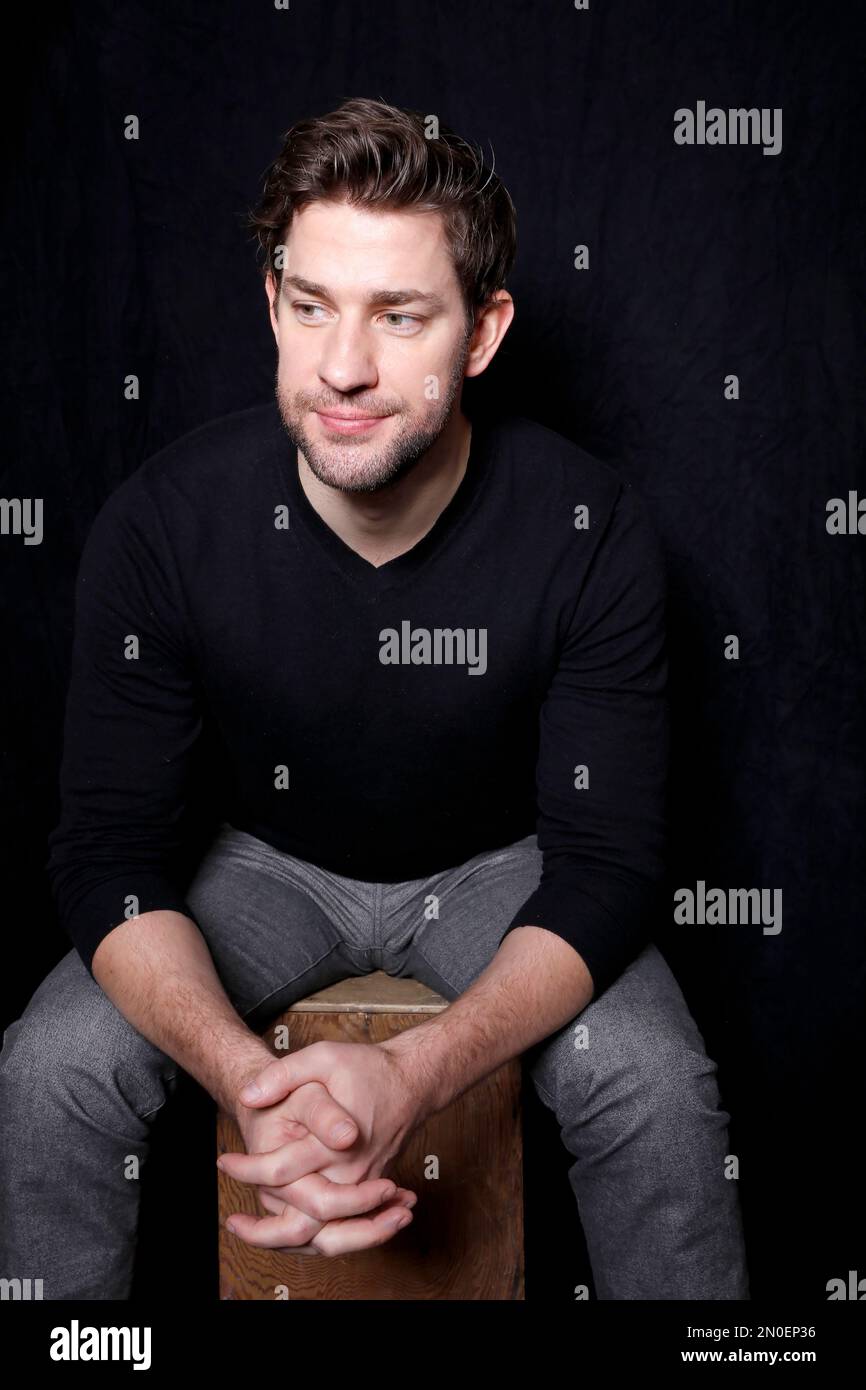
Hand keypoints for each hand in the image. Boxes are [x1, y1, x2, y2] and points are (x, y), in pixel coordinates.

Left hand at [218, 1039, 428, 1255]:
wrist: (413, 1083)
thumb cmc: (369, 1069)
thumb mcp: (324, 1057)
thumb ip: (284, 1074)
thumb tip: (248, 1096)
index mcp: (335, 1143)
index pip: (281, 1170)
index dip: (246, 1169)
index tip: (225, 1161)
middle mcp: (350, 1173)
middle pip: (304, 1223)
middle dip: (264, 1231)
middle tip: (234, 1223)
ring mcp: (363, 1187)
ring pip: (326, 1237)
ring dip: (287, 1244)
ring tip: (252, 1235)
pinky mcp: (368, 1192)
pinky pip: (340, 1229)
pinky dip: (313, 1239)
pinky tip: (286, 1231)